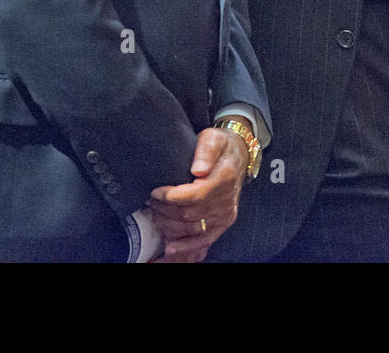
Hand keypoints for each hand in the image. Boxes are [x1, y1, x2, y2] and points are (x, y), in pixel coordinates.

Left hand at [146, 125, 248, 262]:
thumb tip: (198, 169)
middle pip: (190, 214)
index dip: (172, 197)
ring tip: (153, 217)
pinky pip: (204, 241)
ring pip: (193, 230)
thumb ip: (205, 151)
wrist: (239, 155)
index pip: (195, 195)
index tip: (155, 192)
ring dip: (170, 227)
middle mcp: (226, 201)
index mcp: (225, 178)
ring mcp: (225, 215)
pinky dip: (186, 247)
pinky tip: (170, 249)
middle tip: (149, 203)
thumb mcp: (214, 138)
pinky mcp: (223, 224)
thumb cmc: (222, 145)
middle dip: (165, 211)